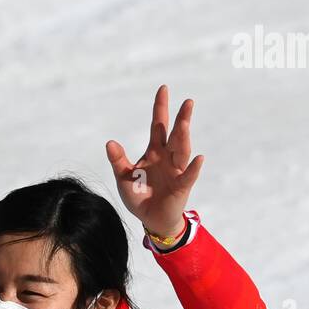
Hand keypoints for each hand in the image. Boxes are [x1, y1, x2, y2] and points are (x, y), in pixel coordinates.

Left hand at [106, 84, 204, 239]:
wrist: (151, 220)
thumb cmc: (140, 196)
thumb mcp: (124, 178)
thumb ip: (118, 161)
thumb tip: (110, 142)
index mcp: (154, 151)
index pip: (158, 125)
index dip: (160, 107)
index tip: (163, 89)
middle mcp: (168, 157)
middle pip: (175, 134)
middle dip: (181, 118)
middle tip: (188, 102)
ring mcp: (177, 170)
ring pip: (182, 150)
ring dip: (184, 137)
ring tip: (184, 124)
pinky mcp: (182, 186)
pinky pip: (189, 175)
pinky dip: (193, 168)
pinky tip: (198, 159)